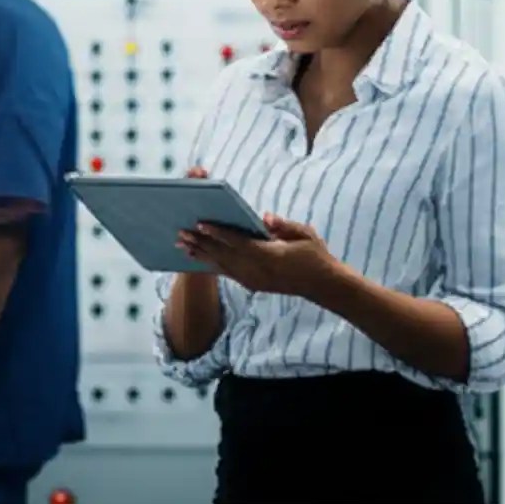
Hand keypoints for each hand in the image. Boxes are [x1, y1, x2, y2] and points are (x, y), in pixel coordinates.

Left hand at [179, 213, 343, 297]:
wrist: (324, 286)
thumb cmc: (316, 256)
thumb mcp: (306, 235)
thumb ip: (284, 225)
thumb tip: (265, 217)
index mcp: (269, 256)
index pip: (237, 242)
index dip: (217, 233)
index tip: (200, 224)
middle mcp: (257, 270)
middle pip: (223, 254)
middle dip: (200, 243)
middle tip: (180, 233)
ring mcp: (253, 280)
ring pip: (221, 265)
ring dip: (201, 254)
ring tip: (182, 245)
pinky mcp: (252, 284)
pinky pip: (227, 273)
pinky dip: (211, 265)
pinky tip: (199, 259)